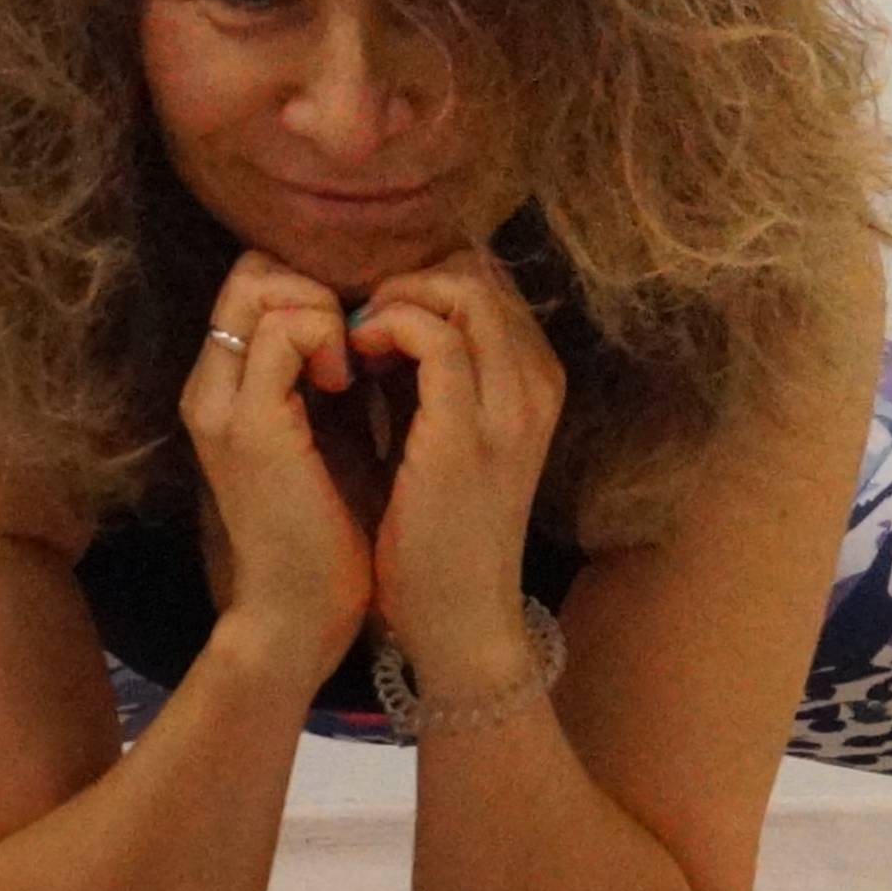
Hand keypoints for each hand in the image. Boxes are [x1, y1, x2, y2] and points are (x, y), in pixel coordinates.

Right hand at [185, 251, 378, 668]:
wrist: (305, 614)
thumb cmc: (334, 530)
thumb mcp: (336, 429)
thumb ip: (339, 369)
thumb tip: (385, 310)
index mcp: (229, 385)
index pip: (257, 279)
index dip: (318, 284)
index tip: (369, 330)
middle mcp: (212, 383)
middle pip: (252, 267)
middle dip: (321, 283)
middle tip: (367, 339)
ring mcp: (223, 401)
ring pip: (260, 282)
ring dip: (326, 306)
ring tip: (355, 364)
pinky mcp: (248, 424)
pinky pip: (284, 328)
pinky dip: (328, 335)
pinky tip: (348, 382)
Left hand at [348, 248, 568, 702]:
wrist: (457, 618)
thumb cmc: (440, 533)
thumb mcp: (450, 437)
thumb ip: (434, 376)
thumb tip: (386, 313)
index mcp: (536, 380)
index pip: (490, 281)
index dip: (427, 277)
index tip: (377, 308)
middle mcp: (536, 382)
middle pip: (481, 272)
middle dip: (410, 276)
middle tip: (360, 312)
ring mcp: (509, 404)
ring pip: (463, 289)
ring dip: (396, 295)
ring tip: (356, 332)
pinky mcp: (467, 430)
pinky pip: (433, 335)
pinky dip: (387, 326)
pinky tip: (355, 354)